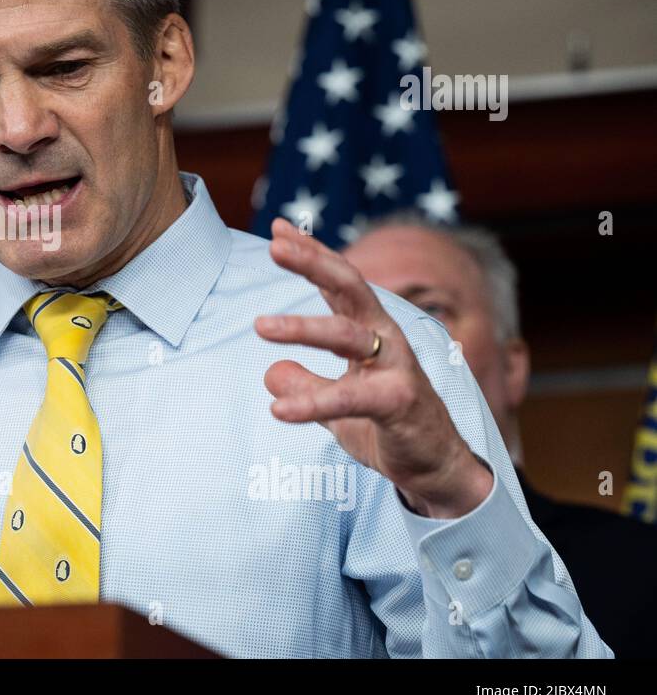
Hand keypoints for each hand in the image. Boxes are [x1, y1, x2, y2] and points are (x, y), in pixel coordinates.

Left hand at [254, 218, 491, 518]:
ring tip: (259, 326)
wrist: (436, 468)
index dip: (310, 252)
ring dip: (303, 327)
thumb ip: (307, 382)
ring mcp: (397, 367)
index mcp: (370, 330)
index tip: (277, 226)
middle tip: (274, 246)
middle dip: (313, 261)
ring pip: (348, 335)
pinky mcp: (400, 402)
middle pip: (350, 287)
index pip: (338, 282)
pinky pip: (350, 398)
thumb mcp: (337, 404)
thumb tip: (272, 373)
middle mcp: (386, 338)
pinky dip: (313, 402)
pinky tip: (278, 410)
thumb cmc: (388, 425)